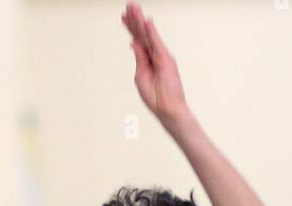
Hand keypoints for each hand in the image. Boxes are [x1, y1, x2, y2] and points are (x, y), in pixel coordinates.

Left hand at [122, 4, 188, 126]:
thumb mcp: (141, 76)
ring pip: (148, 35)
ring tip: (134, 8)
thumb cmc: (156, 97)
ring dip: (140, 21)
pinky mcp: (165, 60)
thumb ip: (139, 59)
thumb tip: (134, 43)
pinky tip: (146, 22)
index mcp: (147, 59)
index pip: (138, 40)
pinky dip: (151, 32)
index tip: (123, 16)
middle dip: (134, 19)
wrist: (168, 109)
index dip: (131, 28)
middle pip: (142, 34)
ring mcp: (161, 56)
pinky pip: (156, 43)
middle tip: (129, 4)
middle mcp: (155, 54)